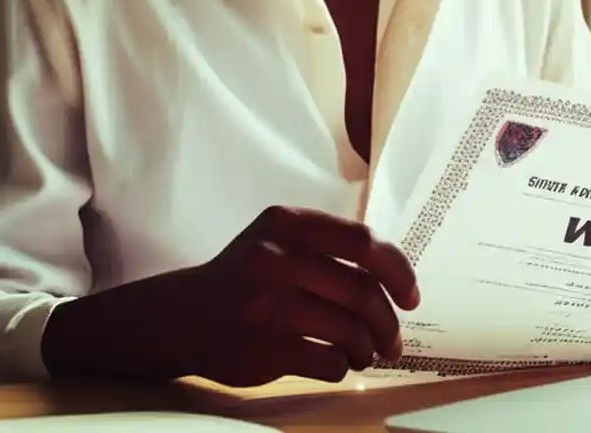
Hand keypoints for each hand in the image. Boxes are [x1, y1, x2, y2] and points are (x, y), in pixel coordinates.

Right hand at [42, 206, 419, 386]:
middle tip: (393, 340)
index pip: (364, 243)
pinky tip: (336, 364)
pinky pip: (328, 360)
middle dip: (387, 322)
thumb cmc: (247, 279)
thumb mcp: (279, 241)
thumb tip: (398, 280)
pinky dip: (343, 367)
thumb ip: (331, 248)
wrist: (179, 317)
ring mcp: (266, 303)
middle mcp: (275, 257)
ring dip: (368, 348)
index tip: (411, 297)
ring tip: (365, 354)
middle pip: (361, 291)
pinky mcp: (262, 346)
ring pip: (349, 330)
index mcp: (288, 224)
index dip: (398, 272)